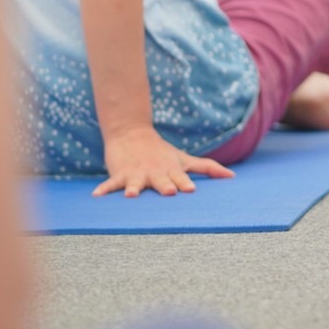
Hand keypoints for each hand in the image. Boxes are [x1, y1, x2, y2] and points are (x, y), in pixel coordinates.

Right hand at [95, 126, 234, 197]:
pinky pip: (111, 183)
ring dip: (133, 188)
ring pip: (135, 182)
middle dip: (165, 186)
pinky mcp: (119, 173)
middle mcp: (154, 172)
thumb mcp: (184, 160)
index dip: (185, 183)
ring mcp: (136, 173)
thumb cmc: (162, 153)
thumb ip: (208, 168)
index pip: (180, 178)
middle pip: (160, 180)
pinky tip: (96, 196)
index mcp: (171, 170)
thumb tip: (232, 176)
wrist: (131, 133)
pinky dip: (104, 189)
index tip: (191, 190)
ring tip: (131, 195)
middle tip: (169, 192)